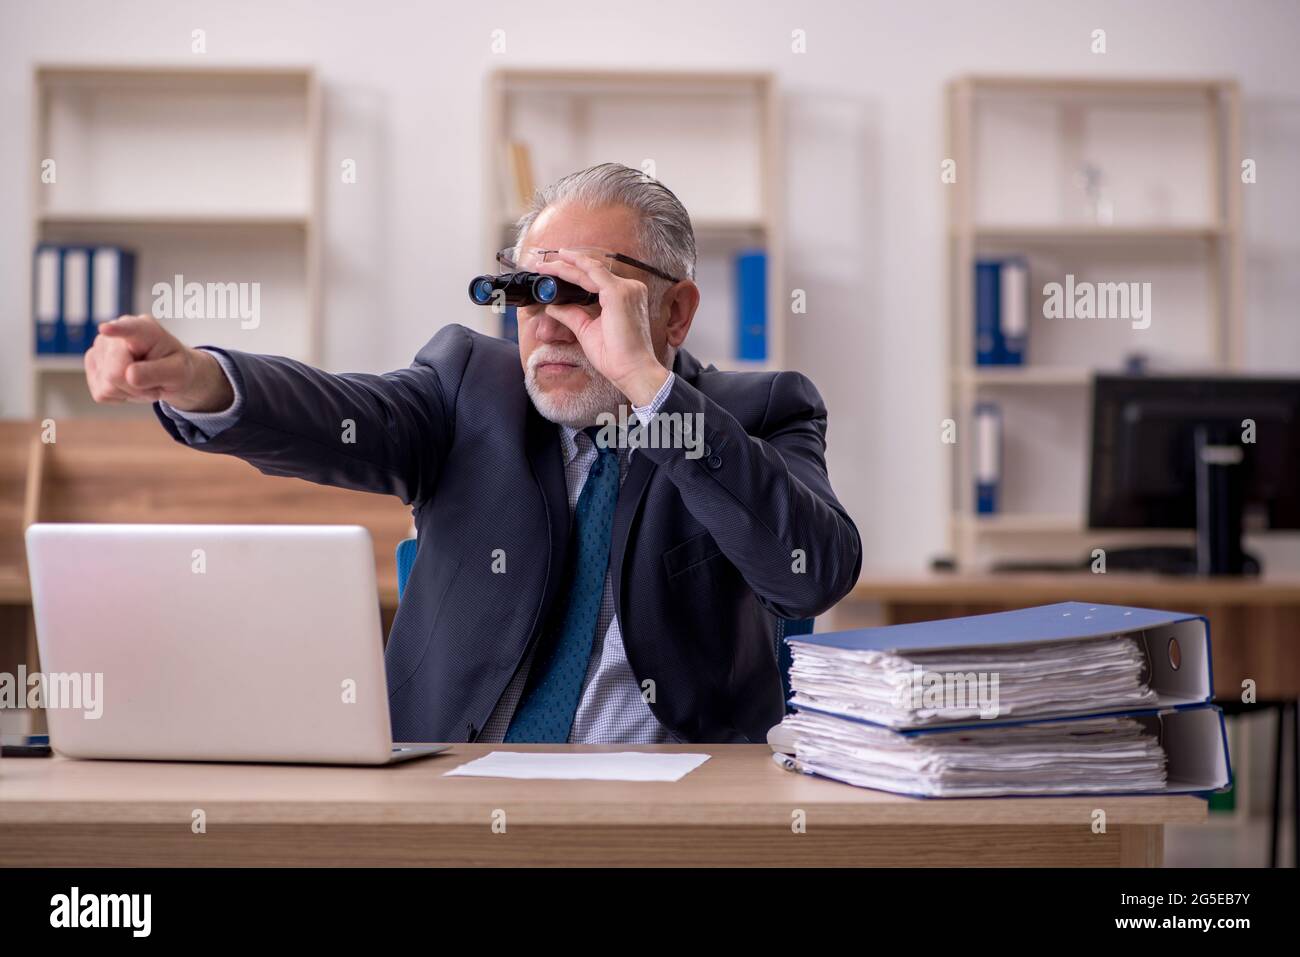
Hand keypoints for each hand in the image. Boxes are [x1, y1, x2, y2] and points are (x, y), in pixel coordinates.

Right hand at [85, 314, 233, 411]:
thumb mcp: (178, 372)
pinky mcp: (92, 369)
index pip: (129, 328)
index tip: (106, 329)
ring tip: (144, 382)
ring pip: (108, 386)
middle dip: (136, 387)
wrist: (167, 374)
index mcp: (143, 329)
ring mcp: (99, 351)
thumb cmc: (174, 367)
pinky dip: (120, 396)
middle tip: (155, 384)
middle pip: (115, 373)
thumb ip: (158, 372)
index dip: (116, 329)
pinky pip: (102, 394)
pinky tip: (130, 385)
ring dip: (130, 392)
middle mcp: (114, 336)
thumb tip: (128, 375)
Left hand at [533, 250, 668, 405]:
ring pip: (590, 269)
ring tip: (544, 265)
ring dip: (565, 265)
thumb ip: (572, 315)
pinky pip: (591, 273)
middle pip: (592, 271)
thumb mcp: (587, 330)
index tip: (554, 271)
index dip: (574, 272)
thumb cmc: (616, 356)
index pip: (596, 279)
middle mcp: (629, 289)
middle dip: (566, 265)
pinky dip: (572, 268)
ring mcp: (626, 288)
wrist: (631, 370)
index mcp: (625, 297)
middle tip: (543, 264)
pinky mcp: (618, 292)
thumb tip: (553, 306)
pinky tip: (557, 266)